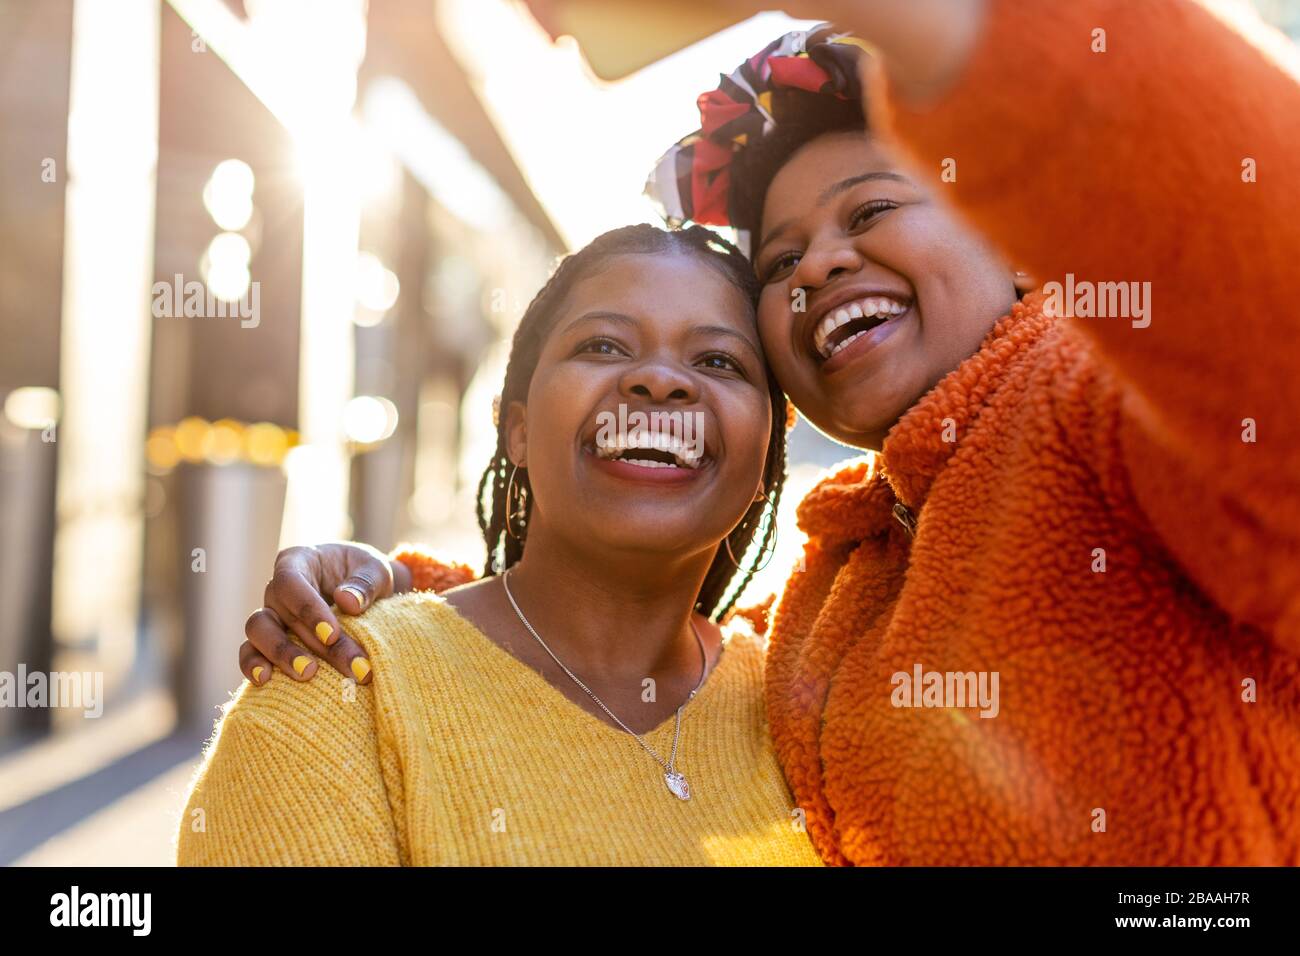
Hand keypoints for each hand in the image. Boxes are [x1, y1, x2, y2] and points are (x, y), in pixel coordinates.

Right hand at [239, 542, 412, 685]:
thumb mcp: (376, 571)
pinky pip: (249, 652)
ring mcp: (271, 615)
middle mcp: (278, 588)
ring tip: (307, 675)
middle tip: (347, 666)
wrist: (368, 595)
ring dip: (281, 655)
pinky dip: (253, 666)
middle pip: (282, 613)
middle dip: (314, 644)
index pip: (290, 582)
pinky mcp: (268, 641)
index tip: (332, 634)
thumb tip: (347, 602)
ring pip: (258, 632)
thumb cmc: (368, 576)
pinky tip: (266, 682)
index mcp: (299, 561)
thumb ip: (366, 583)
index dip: (307, 609)